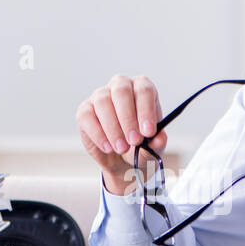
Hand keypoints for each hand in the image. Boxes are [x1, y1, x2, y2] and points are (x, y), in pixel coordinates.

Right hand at [77, 74, 167, 195]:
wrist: (120, 158)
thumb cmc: (139, 146)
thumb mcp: (152, 148)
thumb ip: (157, 143)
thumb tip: (159, 139)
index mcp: (142, 88)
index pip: (144, 90)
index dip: (146, 111)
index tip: (148, 132)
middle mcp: (121, 86)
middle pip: (122, 91)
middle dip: (128, 118)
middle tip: (134, 141)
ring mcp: (100, 96)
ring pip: (103, 102)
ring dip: (113, 128)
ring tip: (121, 148)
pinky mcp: (85, 110)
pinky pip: (87, 116)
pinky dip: (98, 134)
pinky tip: (108, 148)